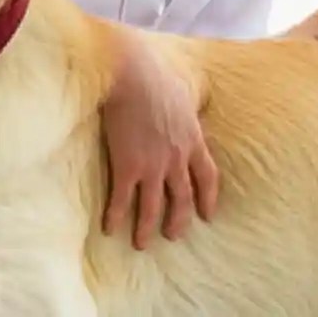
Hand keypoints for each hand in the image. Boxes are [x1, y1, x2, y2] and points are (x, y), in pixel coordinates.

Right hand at [99, 29, 218, 249]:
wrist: (131, 73)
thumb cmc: (154, 74)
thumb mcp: (182, 92)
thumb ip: (185, 107)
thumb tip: (183, 104)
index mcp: (193, 139)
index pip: (208, 177)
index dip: (208, 199)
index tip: (207, 215)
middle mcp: (177, 158)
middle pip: (182, 198)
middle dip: (178, 221)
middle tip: (172, 236)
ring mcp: (153, 164)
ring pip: (153, 206)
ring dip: (147, 228)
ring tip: (142, 243)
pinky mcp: (127, 165)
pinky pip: (122, 199)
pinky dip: (116, 216)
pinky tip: (109, 229)